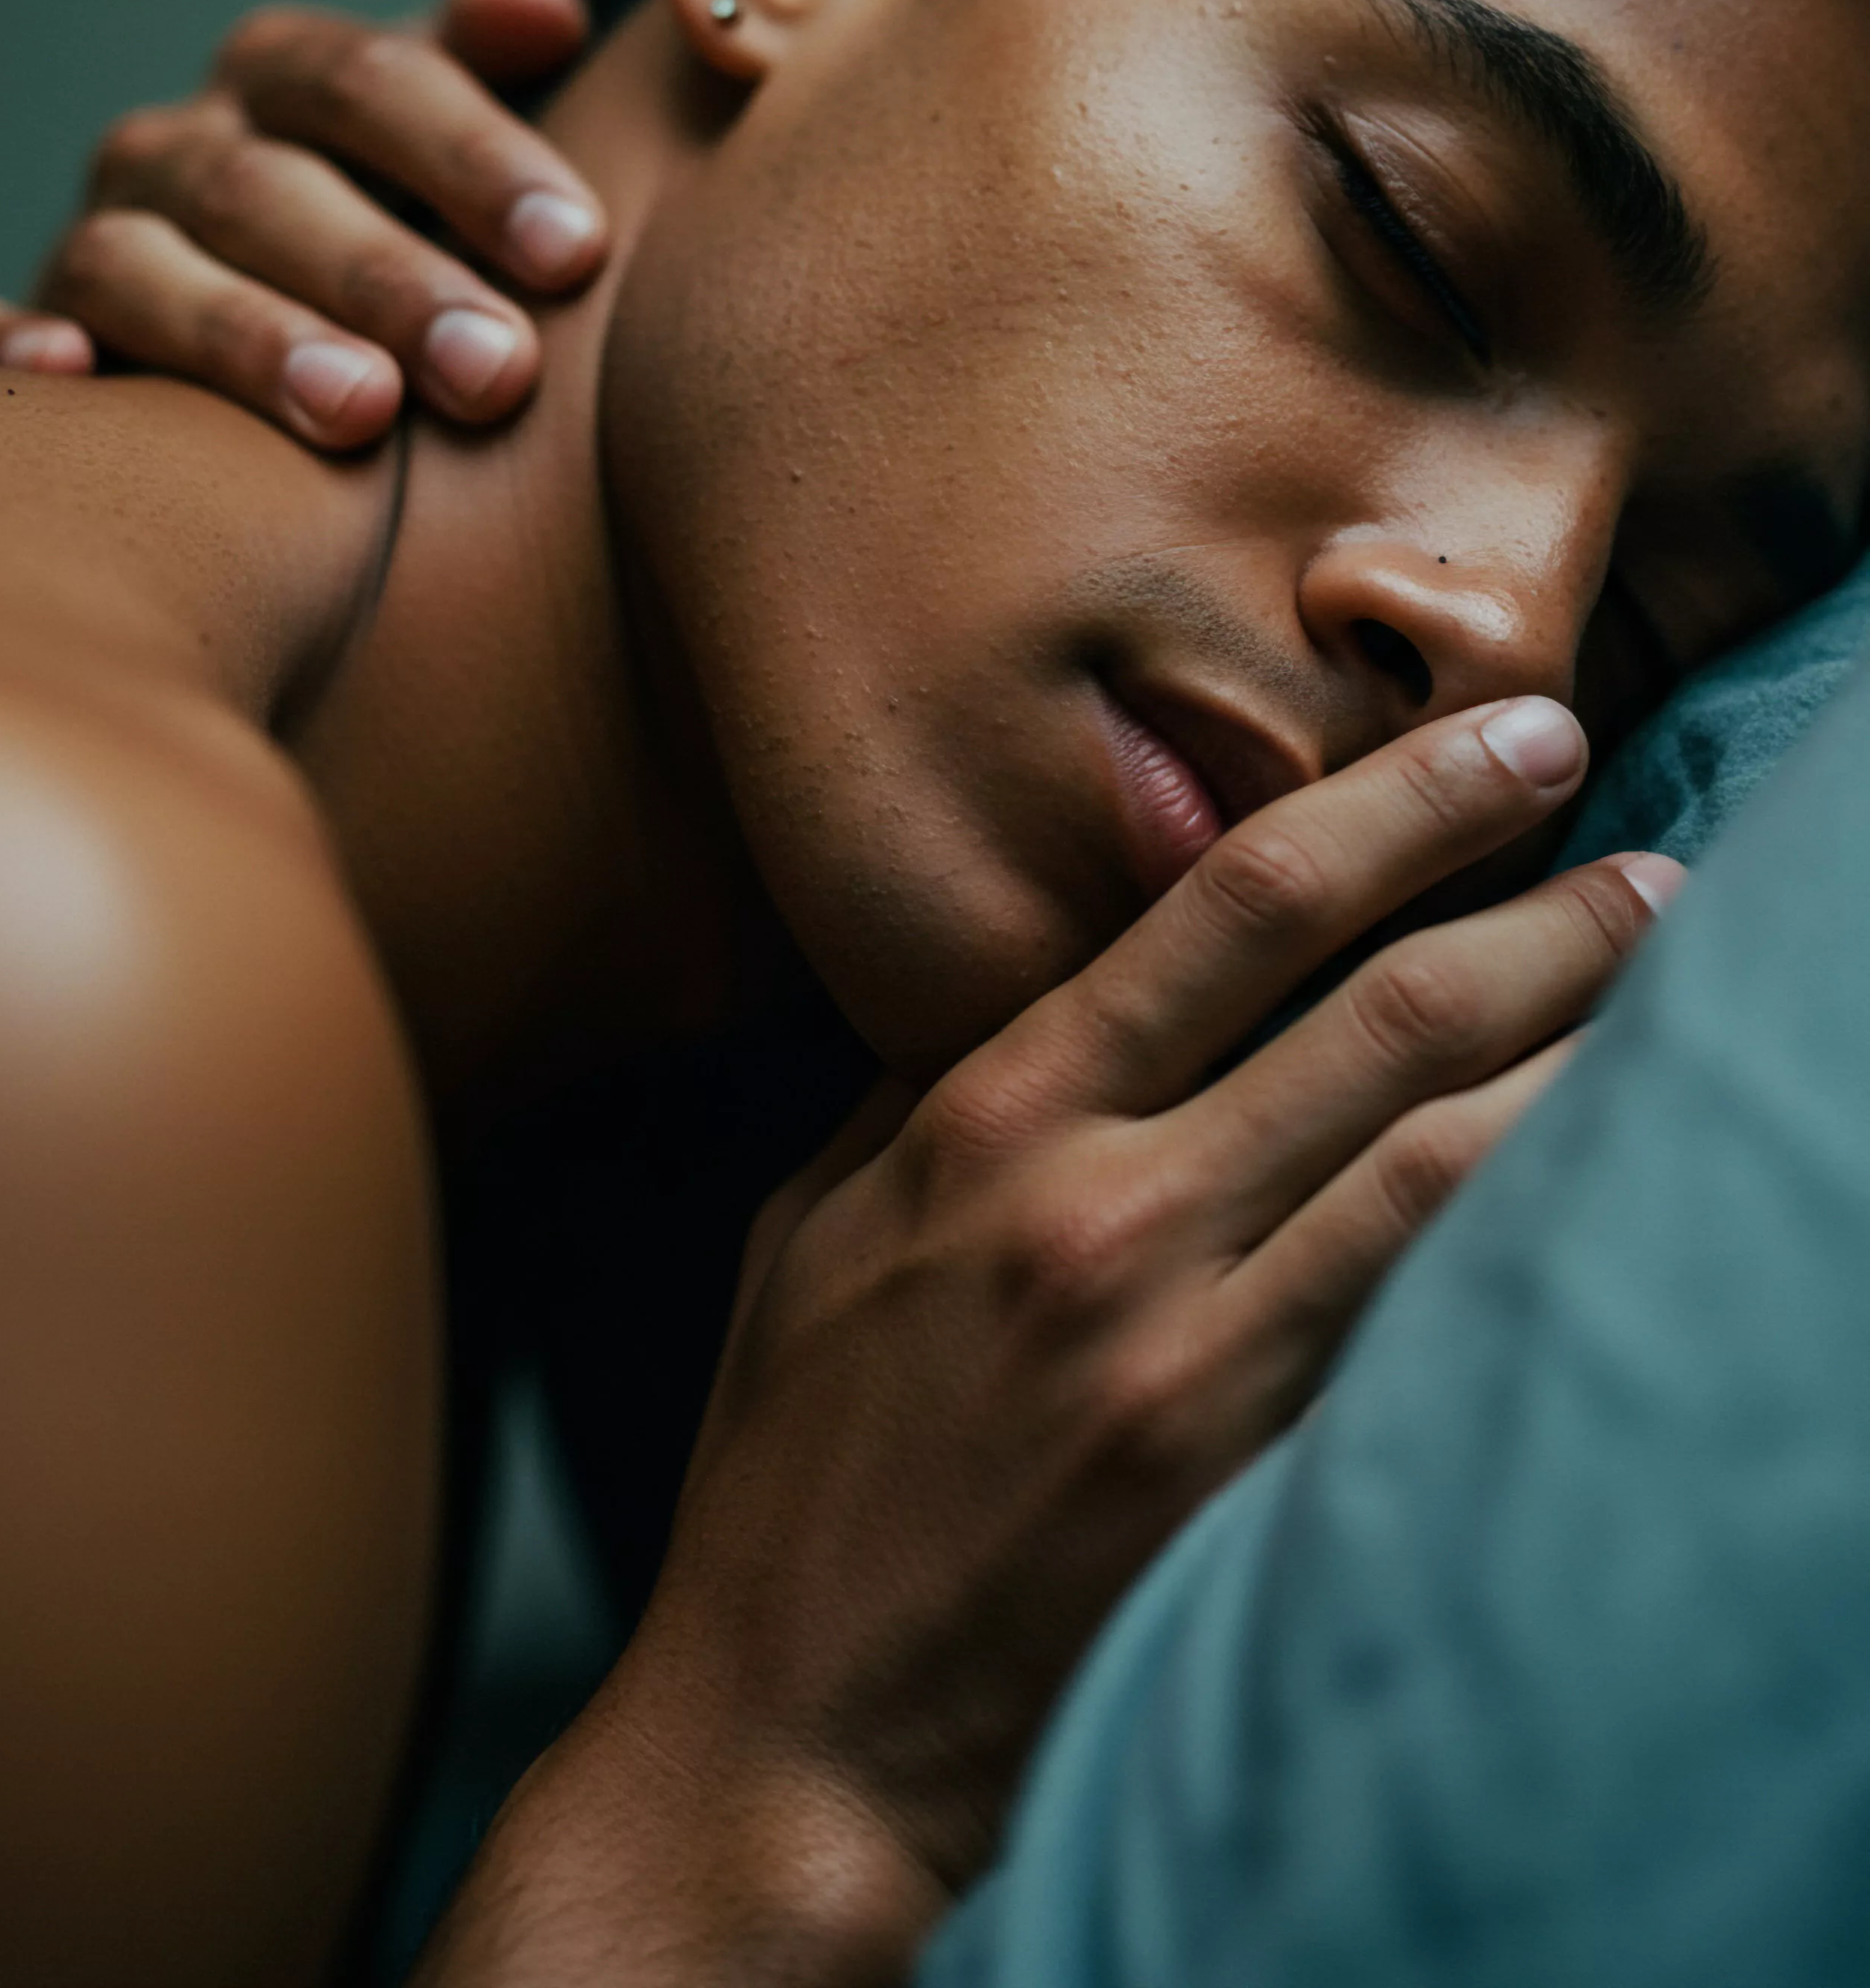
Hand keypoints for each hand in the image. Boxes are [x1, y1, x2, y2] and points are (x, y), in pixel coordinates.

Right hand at [0, 0, 600, 446]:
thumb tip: (542, 4)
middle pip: (268, 188)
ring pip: (139, 264)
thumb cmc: (403, 217)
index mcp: (288, 80)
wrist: (285, 311)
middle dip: (386, 278)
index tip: (577, 250)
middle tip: (496, 370)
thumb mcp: (454, 137)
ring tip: (360, 414)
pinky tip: (76, 377)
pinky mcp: (35, 332)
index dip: (473, 156)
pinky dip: (16, 350)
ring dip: (246, 336)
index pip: (372, 81)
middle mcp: (180, 146)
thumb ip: (500, 61)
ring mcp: (98, 238)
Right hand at [418, 696, 1678, 1987]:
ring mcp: (1177, 1341)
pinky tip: (1606, 1175)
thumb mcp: (816, 1221)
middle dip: (1542, 913)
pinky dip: (1528, 1228)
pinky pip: (1424, 1317)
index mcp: (991, 1110)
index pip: (1236, 900)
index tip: (1510, 738)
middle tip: (1651, 859)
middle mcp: (1098, 1201)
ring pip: (1441, 1152)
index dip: (1399, 799)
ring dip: (1581, 1052)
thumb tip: (1065, 974)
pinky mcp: (1234, 1471)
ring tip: (1670, 987)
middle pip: (1381, 1008)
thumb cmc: (795, 1459)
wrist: (785, 1717)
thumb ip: (939, 1084)